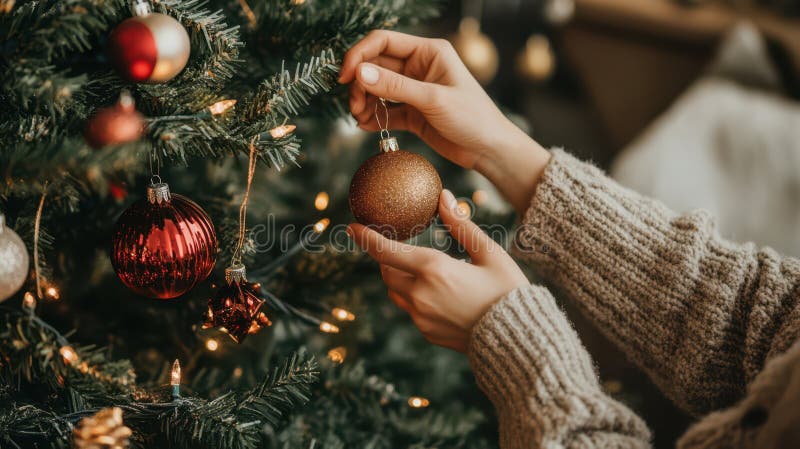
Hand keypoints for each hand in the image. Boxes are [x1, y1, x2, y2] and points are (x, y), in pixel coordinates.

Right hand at [339, 30, 551, 214]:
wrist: (490, 151)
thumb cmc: (473, 118)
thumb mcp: (433, 100)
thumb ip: (396, 86)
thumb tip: (360, 73)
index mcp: (428, 52)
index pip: (383, 41)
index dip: (359, 55)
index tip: (345, 77)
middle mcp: (419, 67)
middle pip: (375, 66)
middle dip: (360, 85)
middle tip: (354, 106)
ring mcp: (415, 90)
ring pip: (377, 89)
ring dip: (364, 102)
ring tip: (360, 118)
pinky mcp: (413, 113)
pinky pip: (385, 109)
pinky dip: (373, 117)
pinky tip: (366, 126)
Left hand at [347, 189, 528, 351]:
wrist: (518, 341)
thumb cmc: (508, 292)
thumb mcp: (489, 253)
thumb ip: (461, 225)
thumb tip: (443, 198)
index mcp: (433, 269)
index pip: (386, 251)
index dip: (366, 238)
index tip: (351, 227)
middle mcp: (420, 295)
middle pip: (387, 272)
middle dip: (387, 258)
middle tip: (397, 246)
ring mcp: (421, 317)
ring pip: (396, 293)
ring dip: (400, 278)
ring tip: (420, 269)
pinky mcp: (427, 333)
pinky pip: (411, 311)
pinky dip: (416, 297)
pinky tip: (440, 294)